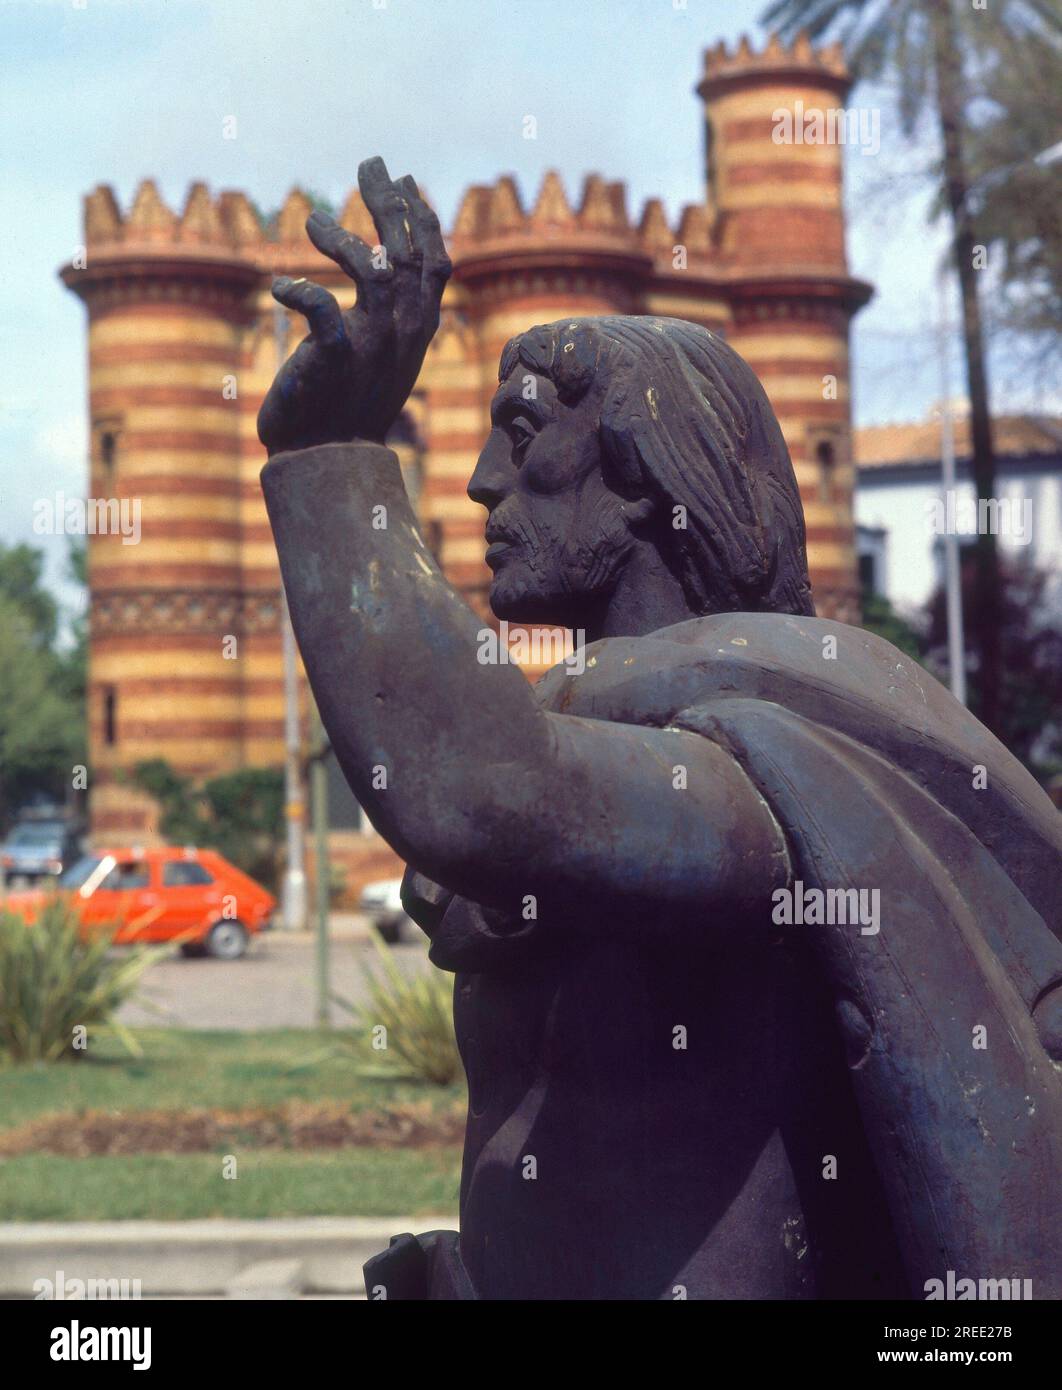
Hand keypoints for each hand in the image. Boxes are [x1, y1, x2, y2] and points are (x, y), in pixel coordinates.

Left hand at [257, 156, 451, 455]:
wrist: (325, 459)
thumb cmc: (344, 404)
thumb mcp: (380, 353)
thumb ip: (390, 311)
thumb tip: (386, 263)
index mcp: (419, 330)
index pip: (435, 262)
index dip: (422, 218)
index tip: (405, 182)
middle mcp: (404, 333)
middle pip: (408, 254)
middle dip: (389, 203)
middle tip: (369, 164)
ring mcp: (374, 346)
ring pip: (373, 270)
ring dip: (341, 239)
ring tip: (309, 221)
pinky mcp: (336, 358)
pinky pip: (321, 307)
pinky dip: (298, 290)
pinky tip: (279, 288)